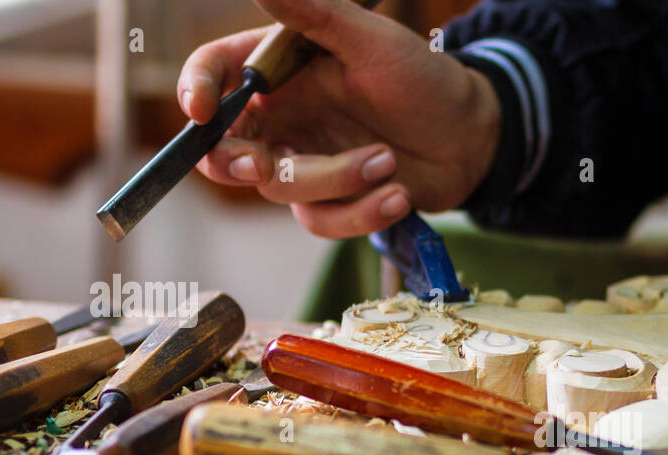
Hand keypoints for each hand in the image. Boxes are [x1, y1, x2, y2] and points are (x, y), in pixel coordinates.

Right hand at [177, 0, 500, 237]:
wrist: (471, 137)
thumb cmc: (424, 79)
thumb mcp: (371, 40)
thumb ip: (314, 13)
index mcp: (278, 70)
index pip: (214, 75)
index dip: (196, 92)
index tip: (200, 111)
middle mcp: (283, 117)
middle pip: (225, 149)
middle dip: (235, 162)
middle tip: (261, 166)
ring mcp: (306, 162)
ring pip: (282, 188)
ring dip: (336, 181)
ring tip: (388, 163)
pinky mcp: (334, 200)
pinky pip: (323, 220)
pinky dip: (361, 212)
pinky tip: (399, 193)